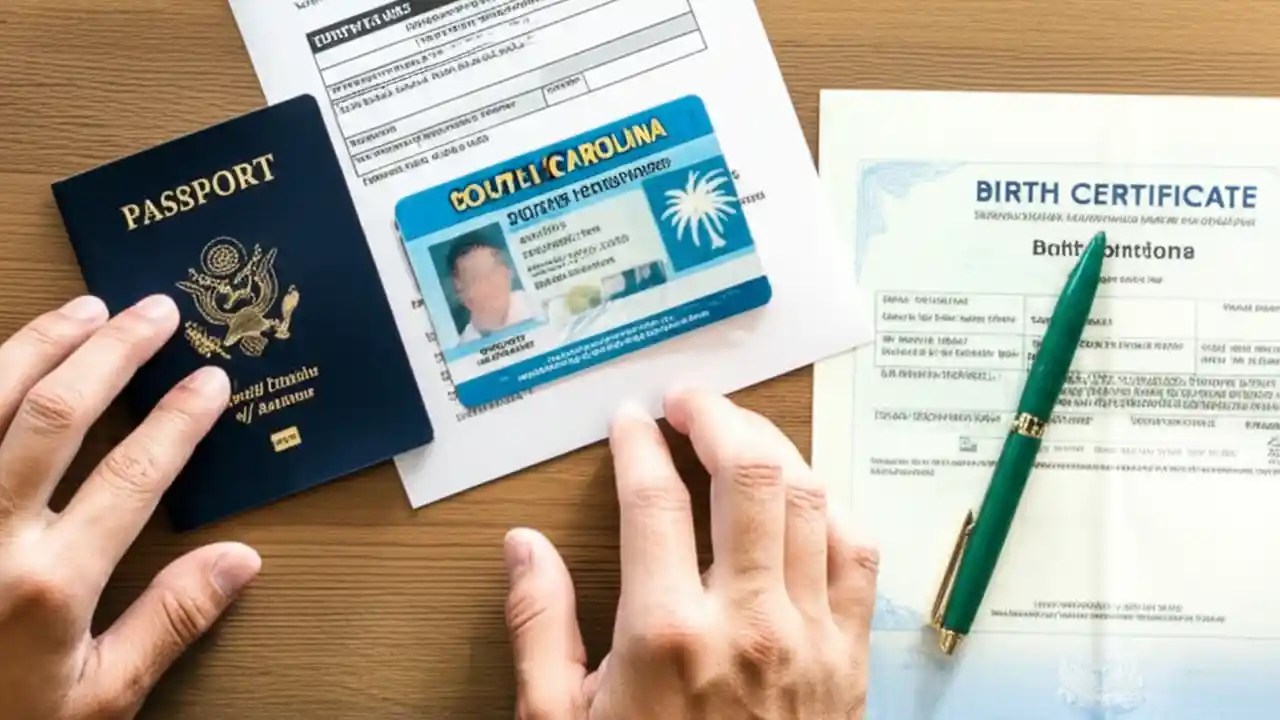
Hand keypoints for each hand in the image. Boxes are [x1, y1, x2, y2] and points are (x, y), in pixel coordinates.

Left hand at [0, 294, 260, 719]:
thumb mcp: (96, 699)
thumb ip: (168, 624)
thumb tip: (240, 560)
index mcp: (47, 584)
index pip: (133, 474)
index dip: (178, 419)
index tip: (209, 381)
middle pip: (58, 414)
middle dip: (114, 352)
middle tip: (154, 312)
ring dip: (40, 344)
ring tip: (84, 310)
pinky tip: (2, 358)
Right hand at [502, 389, 878, 718]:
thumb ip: (539, 627)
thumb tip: (523, 546)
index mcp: (666, 634)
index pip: (654, 496)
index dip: (639, 443)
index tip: (630, 422)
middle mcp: (748, 622)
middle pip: (749, 474)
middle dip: (717, 416)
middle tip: (688, 401)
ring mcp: (810, 637)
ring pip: (811, 498)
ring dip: (775, 447)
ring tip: (741, 434)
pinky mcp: (850, 657)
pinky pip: (858, 554)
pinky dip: (833, 509)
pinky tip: (803, 500)